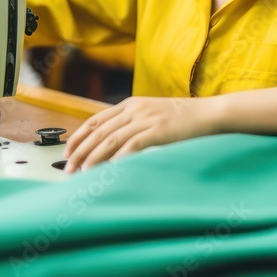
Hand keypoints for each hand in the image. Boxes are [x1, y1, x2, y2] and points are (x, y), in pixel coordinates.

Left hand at [63, 96, 220, 172]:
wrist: (209, 113)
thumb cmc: (182, 119)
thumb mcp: (152, 114)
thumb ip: (133, 123)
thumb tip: (111, 145)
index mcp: (131, 104)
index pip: (96, 120)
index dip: (79, 136)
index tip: (67, 151)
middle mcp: (135, 110)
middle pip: (99, 132)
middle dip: (80, 150)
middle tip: (67, 168)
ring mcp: (146, 119)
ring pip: (111, 140)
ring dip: (94, 157)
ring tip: (82, 172)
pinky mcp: (158, 131)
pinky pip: (132, 145)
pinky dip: (118, 157)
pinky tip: (109, 169)